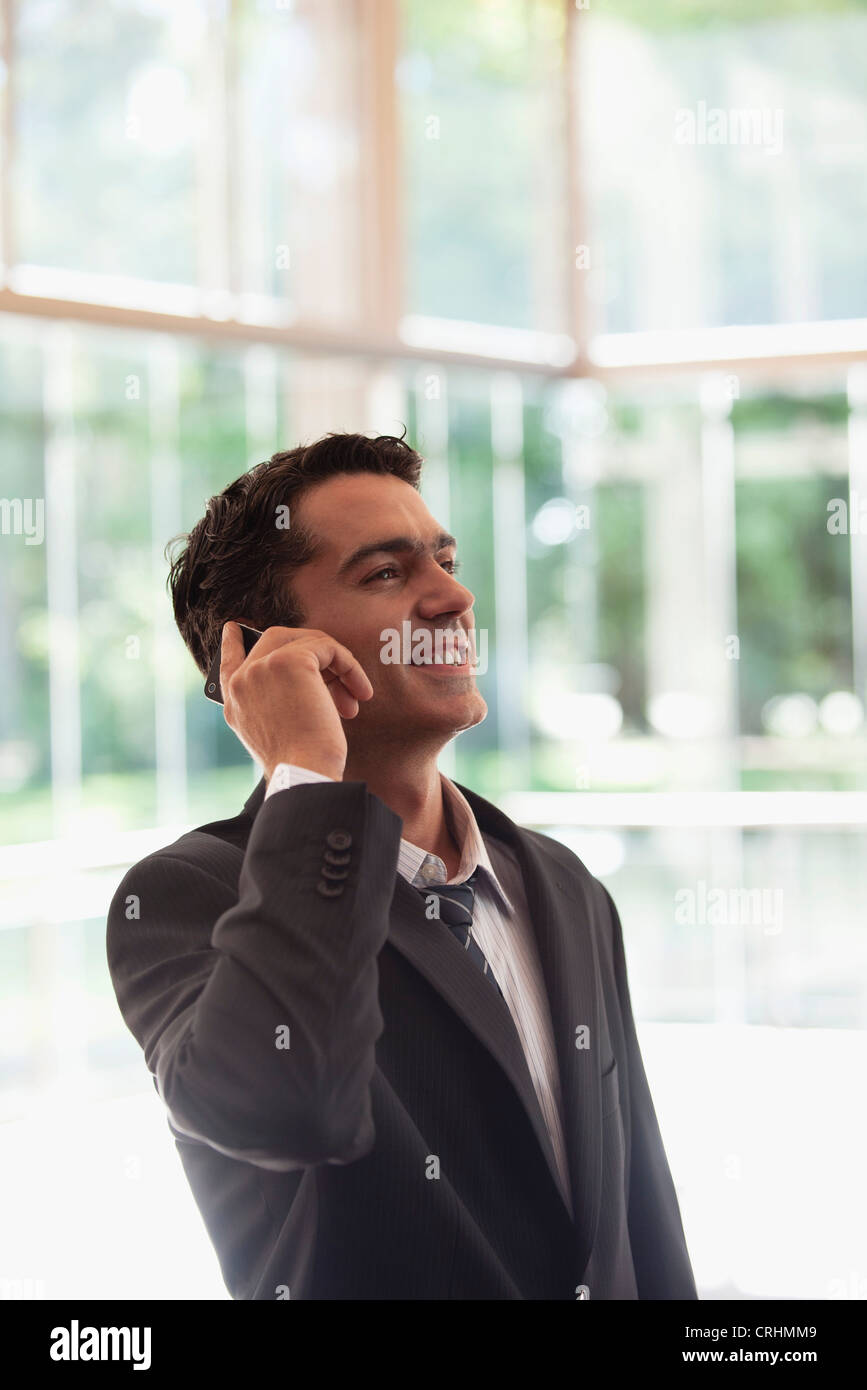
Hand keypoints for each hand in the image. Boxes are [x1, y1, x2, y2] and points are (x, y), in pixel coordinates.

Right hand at [219, 622, 373, 781]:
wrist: (304, 774)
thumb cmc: (300, 764)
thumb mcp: (277, 733)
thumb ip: (278, 702)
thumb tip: (314, 678)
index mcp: (234, 702)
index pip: (227, 661)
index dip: (232, 642)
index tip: (233, 628)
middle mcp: (242, 681)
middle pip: (274, 641)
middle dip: (312, 653)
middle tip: (339, 677)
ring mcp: (263, 667)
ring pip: (304, 641)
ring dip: (338, 664)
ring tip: (355, 695)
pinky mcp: (291, 661)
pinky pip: (327, 648)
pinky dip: (349, 666)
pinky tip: (360, 692)